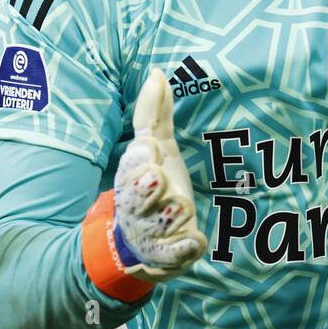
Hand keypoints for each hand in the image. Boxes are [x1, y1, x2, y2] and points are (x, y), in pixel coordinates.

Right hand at [112, 68, 206, 281]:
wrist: (141, 243)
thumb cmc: (151, 185)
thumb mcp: (154, 148)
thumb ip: (153, 113)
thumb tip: (156, 72)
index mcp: (132, 176)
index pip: (134, 161)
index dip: (143, 156)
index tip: (153, 149)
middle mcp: (137, 205)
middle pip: (143, 191)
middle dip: (150, 185)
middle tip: (158, 181)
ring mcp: (152, 232)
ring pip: (166, 218)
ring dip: (175, 212)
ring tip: (180, 207)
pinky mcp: (168, 257)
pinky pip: (175, 253)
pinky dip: (185, 247)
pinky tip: (196, 239)